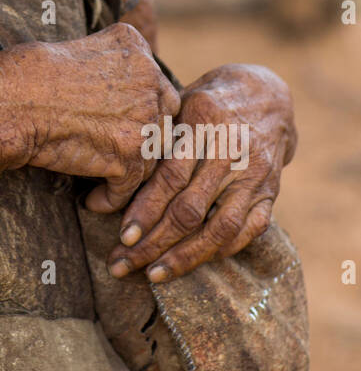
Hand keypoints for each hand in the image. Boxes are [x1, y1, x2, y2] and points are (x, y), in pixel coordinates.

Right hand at [0, 22, 180, 208]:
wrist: (5, 104)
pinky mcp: (129, 155)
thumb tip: (115, 88)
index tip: (118, 123)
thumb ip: (108, 64)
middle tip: (116, 153)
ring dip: (130, 169)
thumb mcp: (76, 48)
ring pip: (153, 153)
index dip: (141, 107)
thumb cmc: (24, 76)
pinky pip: (131, 185)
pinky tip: (92, 199)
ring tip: (103, 180)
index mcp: (133, 46)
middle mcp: (148, 77)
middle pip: (165, 117)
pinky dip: (112, 197)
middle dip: (143, 137)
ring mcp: (143, 117)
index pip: (156, 83)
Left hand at [102, 63, 295, 282]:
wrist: (265, 96)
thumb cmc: (202, 104)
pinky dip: (220, 250)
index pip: (171, 177)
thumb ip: (150, 145)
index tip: (122, 236)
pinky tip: (192, 264)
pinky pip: (248, 231)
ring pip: (220, 227)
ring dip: (184, 257)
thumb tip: (99, 195)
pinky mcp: (270, 193)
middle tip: (122, 263)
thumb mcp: (176, 107)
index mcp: (203, 122)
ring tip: (153, 275)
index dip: (145, 210)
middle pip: (190, 209)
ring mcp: (255, 175)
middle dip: (154, 242)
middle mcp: (232, 151)